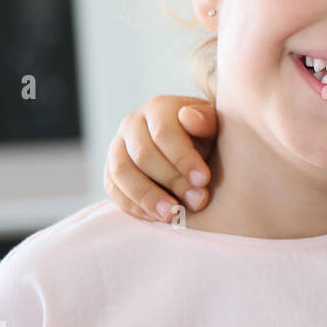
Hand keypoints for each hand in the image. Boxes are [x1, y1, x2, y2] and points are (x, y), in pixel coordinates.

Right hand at [104, 95, 217, 220]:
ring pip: (121, 172)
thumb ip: (206, 120)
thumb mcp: (215, 125)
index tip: (204, 180)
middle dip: (172, 181)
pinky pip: (113, 189)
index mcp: (159, 108)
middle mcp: (132, 124)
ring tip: (173, 215)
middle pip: (143, 155)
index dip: (183, 158)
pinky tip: (157, 218)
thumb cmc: (208, 136)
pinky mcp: (111, 171)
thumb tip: (190, 116)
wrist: (195, 147)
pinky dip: (133, 206)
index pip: (164, 132)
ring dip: (147, 197)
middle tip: (198, 201)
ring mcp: (117, 147)